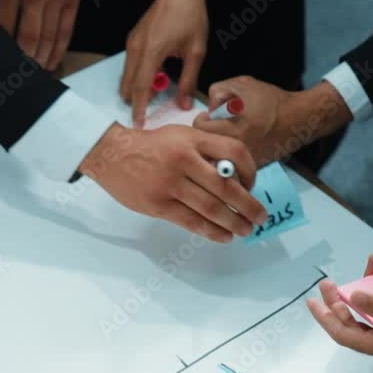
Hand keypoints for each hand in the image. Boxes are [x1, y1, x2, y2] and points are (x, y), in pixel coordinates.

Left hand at [0, 0, 79, 69]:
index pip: (5, 26)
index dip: (2, 47)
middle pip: (30, 38)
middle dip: (25, 60)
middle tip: (19, 78)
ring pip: (50, 38)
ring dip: (43, 59)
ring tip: (36, 74)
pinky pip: (67, 29)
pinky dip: (60, 48)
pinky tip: (53, 61)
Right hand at [79, 124, 266, 241]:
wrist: (112, 155)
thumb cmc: (150, 147)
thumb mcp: (180, 136)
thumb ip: (205, 151)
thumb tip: (234, 177)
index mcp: (192, 140)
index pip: (234, 153)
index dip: (250, 171)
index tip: (252, 185)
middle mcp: (184, 160)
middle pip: (227, 186)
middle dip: (248, 205)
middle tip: (260, 217)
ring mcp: (170, 184)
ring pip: (211, 208)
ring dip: (233, 222)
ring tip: (245, 230)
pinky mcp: (159, 204)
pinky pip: (191, 221)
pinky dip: (211, 231)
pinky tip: (224, 236)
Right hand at [120, 0, 207, 126]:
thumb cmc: (190, 16)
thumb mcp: (196, 51)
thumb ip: (188, 80)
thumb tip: (183, 104)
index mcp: (152, 51)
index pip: (141, 87)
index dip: (139, 108)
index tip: (139, 124)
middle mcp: (136, 48)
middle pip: (128, 85)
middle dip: (135, 101)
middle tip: (148, 113)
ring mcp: (132, 43)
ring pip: (126, 76)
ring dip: (137, 88)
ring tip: (155, 92)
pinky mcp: (132, 40)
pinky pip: (129, 65)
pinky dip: (137, 76)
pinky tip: (154, 76)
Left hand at [194, 77, 350, 165]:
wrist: (299, 119)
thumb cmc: (272, 101)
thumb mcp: (242, 84)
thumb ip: (218, 92)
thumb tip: (209, 109)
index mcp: (234, 128)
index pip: (200, 129)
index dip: (202, 119)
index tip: (210, 116)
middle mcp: (238, 148)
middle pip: (205, 147)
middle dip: (207, 135)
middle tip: (218, 126)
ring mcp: (246, 161)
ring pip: (216, 159)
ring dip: (216, 148)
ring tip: (228, 135)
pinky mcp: (253, 168)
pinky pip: (231, 165)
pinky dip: (229, 157)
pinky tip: (239, 144)